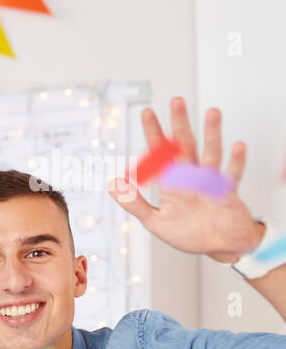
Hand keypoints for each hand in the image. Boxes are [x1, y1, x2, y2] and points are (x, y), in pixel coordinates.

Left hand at [108, 98, 262, 263]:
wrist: (219, 246)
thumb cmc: (189, 233)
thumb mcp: (155, 221)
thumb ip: (134, 204)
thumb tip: (111, 185)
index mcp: (172, 183)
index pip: (160, 153)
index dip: (153, 133)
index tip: (147, 113)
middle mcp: (191, 177)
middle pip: (185, 146)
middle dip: (180, 124)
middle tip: (176, 101)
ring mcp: (210, 183)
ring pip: (210, 154)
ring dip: (211, 134)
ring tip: (211, 113)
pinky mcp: (227, 194)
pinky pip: (232, 176)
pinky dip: (235, 163)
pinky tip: (237, 146)